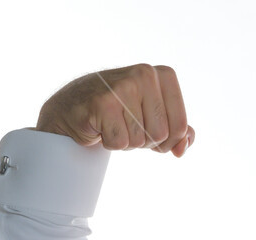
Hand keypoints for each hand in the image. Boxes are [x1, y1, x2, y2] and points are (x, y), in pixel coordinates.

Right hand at [35, 64, 193, 156]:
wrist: (73, 107)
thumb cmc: (119, 113)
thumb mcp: (154, 117)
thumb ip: (177, 131)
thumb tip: (183, 148)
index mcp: (163, 75)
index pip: (180, 127)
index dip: (166, 140)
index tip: (147, 128)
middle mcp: (144, 74)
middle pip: (161, 135)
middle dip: (144, 141)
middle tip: (126, 126)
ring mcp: (122, 86)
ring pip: (139, 140)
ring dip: (126, 141)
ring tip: (113, 124)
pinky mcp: (102, 103)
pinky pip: (119, 143)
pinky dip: (109, 143)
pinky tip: (100, 127)